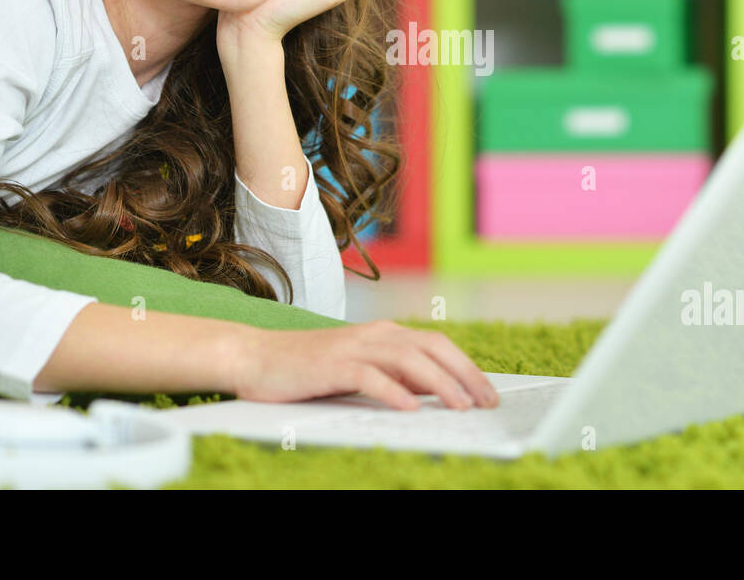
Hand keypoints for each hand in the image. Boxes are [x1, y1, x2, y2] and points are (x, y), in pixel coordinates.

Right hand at [227, 320, 500, 410]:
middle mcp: (374, 334)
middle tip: (488, 402)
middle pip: (432, 348)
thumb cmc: (307, 370)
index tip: (489, 393)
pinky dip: (392, 390)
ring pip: (407, 359)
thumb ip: (393, 376)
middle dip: (465, 374)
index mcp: (384, 334)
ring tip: (459, 406)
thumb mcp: (359, 372)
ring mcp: (352, 347)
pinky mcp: (330, 364)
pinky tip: (409, 408)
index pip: (437, 346)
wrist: (255, 358)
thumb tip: (432, 393)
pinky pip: (368, 375)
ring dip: (438, 383)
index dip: (467, 367)